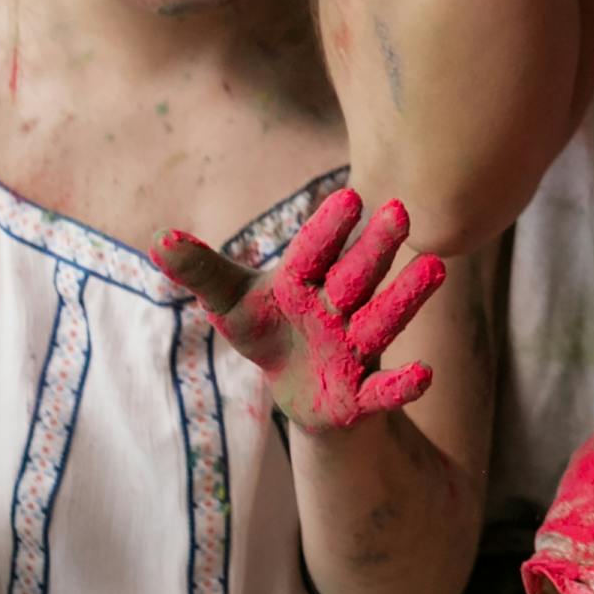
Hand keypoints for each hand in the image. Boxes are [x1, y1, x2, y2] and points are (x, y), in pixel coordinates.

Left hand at [156, 185, 443, 429]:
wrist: (300, 385)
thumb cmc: (269, 330)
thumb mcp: (231, 303)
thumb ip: (201, 271)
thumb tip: (159, 240)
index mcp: (305, 280)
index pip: (315, 250)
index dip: (330, 227)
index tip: (349, 198)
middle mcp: (338, 307)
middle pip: (357, 276)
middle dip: (376, 248)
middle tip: (400, 211)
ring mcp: (354, 348)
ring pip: (382, 320)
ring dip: (406, 297)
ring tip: (435, 268)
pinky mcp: (361, 394)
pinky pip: (384, 391)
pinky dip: (402, 385)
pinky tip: (425, 375)